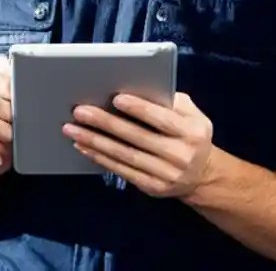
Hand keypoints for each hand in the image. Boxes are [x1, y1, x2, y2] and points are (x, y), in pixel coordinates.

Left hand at [64, 92, 214, 198]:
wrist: (203, 176)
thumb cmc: (189, 135)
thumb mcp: (193, 115)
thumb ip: (170, 102)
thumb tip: (138, 88)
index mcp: (193, 132)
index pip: (163, 119)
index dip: (139, 109)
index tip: (116, 98)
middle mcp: (181, 155)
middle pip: (138, 137)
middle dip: (106, 123)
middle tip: (80, 111)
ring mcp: (167, 174)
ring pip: (125, 156)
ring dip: (95, 141)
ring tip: (72, 129)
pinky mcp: (153, 187)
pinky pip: (122, 171)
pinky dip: (100, 158)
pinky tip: (83, 146)